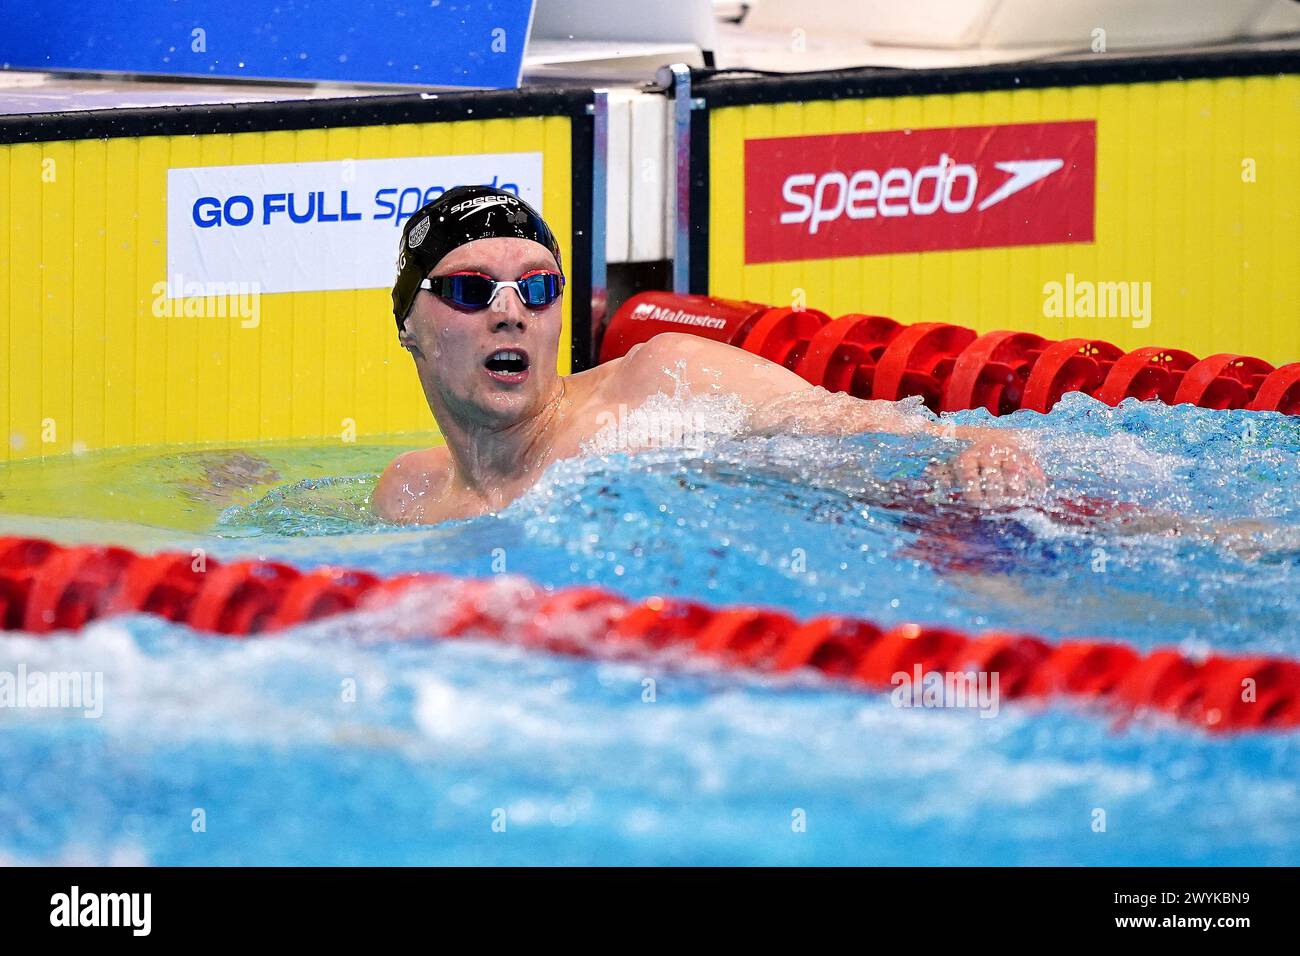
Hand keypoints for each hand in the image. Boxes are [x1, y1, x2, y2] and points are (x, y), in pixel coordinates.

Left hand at [927, 435, 1046, 505]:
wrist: (993, 437)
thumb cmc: (969, 457)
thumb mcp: (953, 462)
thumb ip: (942, 473)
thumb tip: (928, 477)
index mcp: (968, 456)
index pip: (969, 476)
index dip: (972, 493)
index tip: (975, 504)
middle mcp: (988, 452)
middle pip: (993, 477)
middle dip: (993, 495)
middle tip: (994, 506)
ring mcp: (1008, 452)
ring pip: (1014, 473)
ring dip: (1014, 491)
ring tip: (1012, 504)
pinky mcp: (1026, 455)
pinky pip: (1033, 468)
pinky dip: (1036, 482)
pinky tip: (1035, 494)